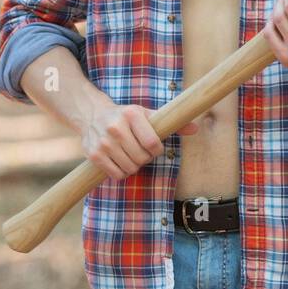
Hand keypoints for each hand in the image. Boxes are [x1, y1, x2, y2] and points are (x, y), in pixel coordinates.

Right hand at [81, 104, 199, 180]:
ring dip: (134, 166)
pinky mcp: (94, 155)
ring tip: (130, 156)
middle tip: (141, 152)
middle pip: (142, 158)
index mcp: (131, 114)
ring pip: (130, 168)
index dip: (157, 150)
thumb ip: (171, 123)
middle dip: (145, 158)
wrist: (92, 115)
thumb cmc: (126, 117)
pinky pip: (117, 175)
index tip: (154, 147)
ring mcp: (103, 142)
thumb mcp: (146, 115)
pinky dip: (122, 173)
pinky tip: (121, 162)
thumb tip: (195, 129)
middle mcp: (116, 127)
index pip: (153, 143)